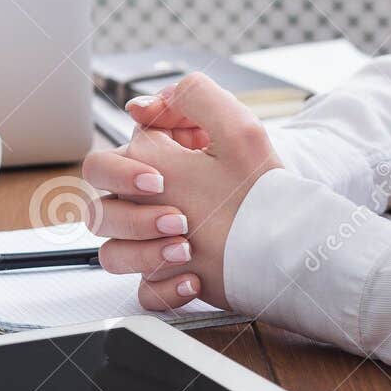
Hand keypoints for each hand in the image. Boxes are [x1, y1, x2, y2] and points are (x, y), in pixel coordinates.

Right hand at [79, 73, 278, 309]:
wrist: (291, 242)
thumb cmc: (265, 187)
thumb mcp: (239, 129)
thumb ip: (192, 96)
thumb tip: (140, 106)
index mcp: (154, 170)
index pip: (103, 167)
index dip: (124, 173)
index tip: (158, 181)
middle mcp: (148, 209)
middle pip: (99, 215)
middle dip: (131, 219)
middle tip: (178, 219)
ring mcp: (155, 246)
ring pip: (113, 257)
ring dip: (144, 255)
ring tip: (188, 250)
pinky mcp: (169, 280)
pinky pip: (145, 293)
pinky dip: (166, 290)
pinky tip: (194, 280)